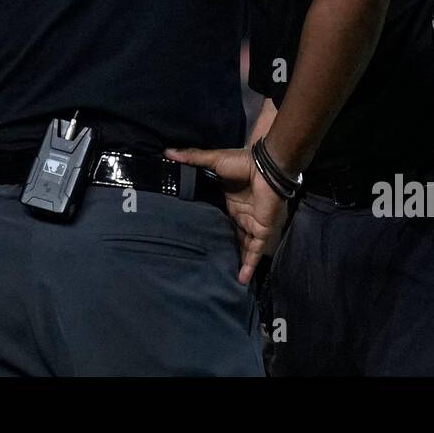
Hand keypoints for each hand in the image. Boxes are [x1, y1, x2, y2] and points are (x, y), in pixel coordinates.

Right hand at [165, 146, 285, 284]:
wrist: (266, 167)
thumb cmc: (241, 162)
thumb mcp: (213, 160)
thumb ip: (192, 158)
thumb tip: (167, 152)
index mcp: (228, 202)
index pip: (217, 219)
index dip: (207, 228)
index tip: (191, 238)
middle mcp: (240, 215)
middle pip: (229, 236)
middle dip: (220, 249)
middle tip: (203, 263)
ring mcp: (251, 224)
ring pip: (242, 248)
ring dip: (234, 261)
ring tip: (220, 277)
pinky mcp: (261, 231)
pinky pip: (254, 251)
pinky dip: (248, 265)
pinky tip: (240, 280)